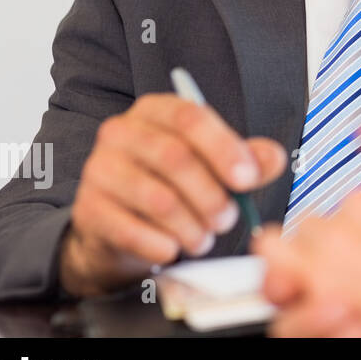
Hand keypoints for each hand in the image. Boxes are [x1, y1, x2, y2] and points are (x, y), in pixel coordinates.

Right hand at [59, 93, 285, 296]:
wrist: (122, 226)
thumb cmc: (174, 185)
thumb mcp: (216, 167)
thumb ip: (248, 161)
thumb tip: (273, 158)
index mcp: (156, 110)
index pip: (190, 118)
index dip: (224, 149)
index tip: (248, 180)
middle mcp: (121, 132)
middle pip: (174, 158)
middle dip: (211, 196)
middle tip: (228, 219)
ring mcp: (99, 169)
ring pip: (156, 198)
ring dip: (190, 226)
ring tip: (204, 239)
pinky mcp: (87, 209)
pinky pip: (130, 230)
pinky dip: (160, 245)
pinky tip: (172, 249)